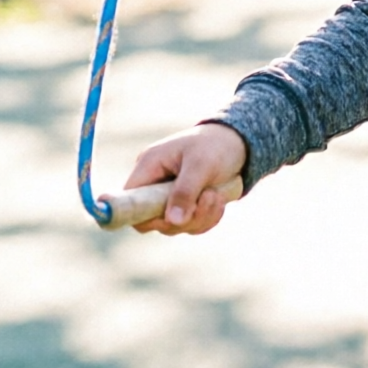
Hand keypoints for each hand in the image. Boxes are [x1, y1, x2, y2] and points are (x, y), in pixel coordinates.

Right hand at [123, 123, 248, 234]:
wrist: (237, 142)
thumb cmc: (215, 145)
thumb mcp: (201, 165)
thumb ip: (185, 192)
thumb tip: (172, 222)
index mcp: (149, 166)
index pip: (129, 198)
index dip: (137, 214)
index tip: (164, 218)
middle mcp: (154, 183)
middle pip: (152, 219)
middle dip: (184, 218)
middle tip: (209, 198)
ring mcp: (169, 196)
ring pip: (175, 225)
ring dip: (200, 217)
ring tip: (217, 195)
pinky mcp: (185, 205)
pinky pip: (190, 225)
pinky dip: (207, 218)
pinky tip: (220, 201)